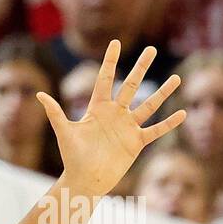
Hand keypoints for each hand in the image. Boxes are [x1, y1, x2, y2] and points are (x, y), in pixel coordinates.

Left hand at [36, 41, 185, 197]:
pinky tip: (183, 113)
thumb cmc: (72, 157)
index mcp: (98, 109)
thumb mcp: (65, 133)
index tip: (115, 42)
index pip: (105, 79)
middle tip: (152, 49)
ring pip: (149, 105)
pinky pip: (156, 130)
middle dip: (141, 67)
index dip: (110, 61)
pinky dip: (169, 123)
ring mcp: (127, 127)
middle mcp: (115, 114)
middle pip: (131, 85)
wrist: (85, 180)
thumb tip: (39, 95)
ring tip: (177, 78)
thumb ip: (55, 113)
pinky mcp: (136, 142)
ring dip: (162, 92)